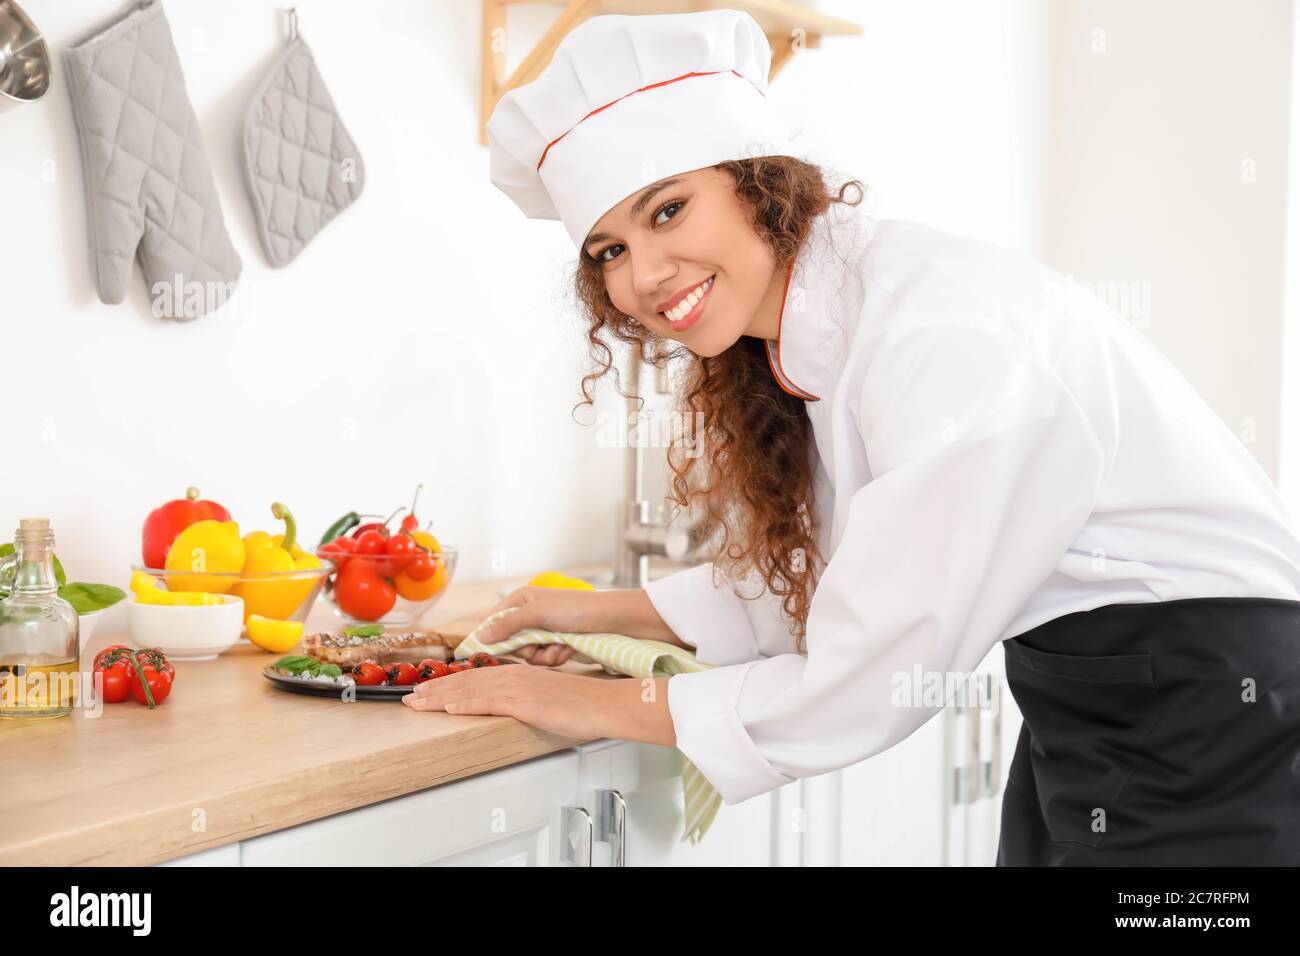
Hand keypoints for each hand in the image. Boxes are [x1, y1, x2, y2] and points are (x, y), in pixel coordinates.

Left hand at [401, 664, 621, 740]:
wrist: (601, 703)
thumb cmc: (581, 704)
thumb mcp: (546, 697)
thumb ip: (525, 698)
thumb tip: (513, 706)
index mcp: (517, 674)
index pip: (475, 678)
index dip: (448, 684)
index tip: (427, 691)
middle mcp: (513, 676)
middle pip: (465, 681)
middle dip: (433, 689)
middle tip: (409, 697)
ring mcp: (517, 687)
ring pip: (469, 689)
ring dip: (439, 696)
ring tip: (417, 703)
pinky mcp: (523, 701)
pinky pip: (487, 701)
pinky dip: (464, 703)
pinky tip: (447, 707)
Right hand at [476, 585, 609, 666]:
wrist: (609, 618)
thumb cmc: (573, 608)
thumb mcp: (537, 613)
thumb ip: (508, 625)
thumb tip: (481, 636)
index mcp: (520, 600)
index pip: (494, 620)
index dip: (492, 637)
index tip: (490, 652)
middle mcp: (529, 615)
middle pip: (511, 643)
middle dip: (527, 648)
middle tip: (539, 644)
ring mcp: (543, 630)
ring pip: (529, 655)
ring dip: (545, 654)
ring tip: (560, 644)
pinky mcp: (555, 643)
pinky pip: (545, 659)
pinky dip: (556, 656)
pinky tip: (568, 647)